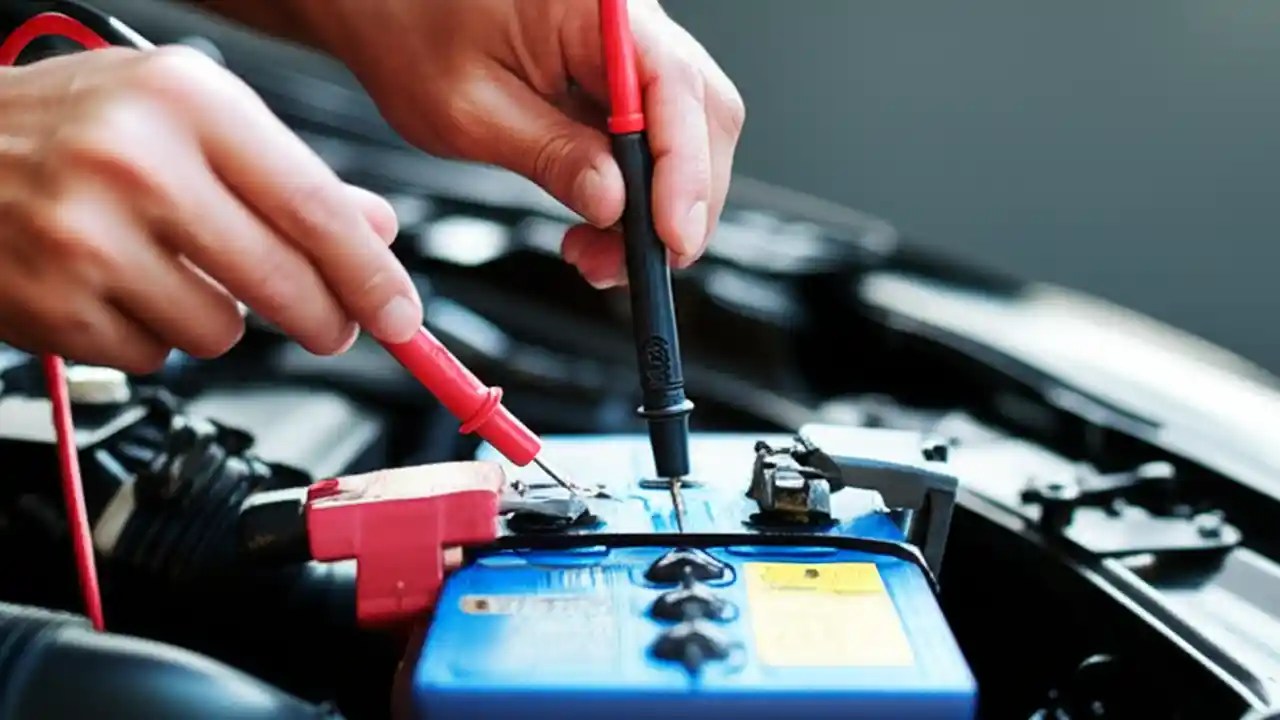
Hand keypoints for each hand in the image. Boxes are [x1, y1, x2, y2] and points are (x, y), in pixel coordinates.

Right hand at [0, 46, 421, 371]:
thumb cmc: (74, 125)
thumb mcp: (186, 114)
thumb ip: (287, 173)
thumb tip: (375, 229)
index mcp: (185, 101)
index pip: (313, 207)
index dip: (370, 274)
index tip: (401, 313)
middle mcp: (135, 162)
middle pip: (281, 280)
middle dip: (326, 320)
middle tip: (332, 325)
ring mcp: (87, 238)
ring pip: (220, 332)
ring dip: (219, 321)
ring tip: (172, 271)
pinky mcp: (54, 306)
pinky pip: (155, 357)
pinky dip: (153, 337)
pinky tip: (120, 289)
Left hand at [292, 0, 744, 287]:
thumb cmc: (404, 27)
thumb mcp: (465, 109)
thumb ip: (549, 155)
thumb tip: (615, 205)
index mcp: (598, 6)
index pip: (675, 89)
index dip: (685, 174)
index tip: (670, 240)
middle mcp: (626, 19)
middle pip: (700, 115)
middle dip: (677, 203)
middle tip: (629, 266)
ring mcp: (626, 46)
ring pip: (686, 132)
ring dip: (658, 206)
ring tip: (598, 255)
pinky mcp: (616, 75)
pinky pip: (654, 134)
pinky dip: (638, 190)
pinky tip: (599, 223)